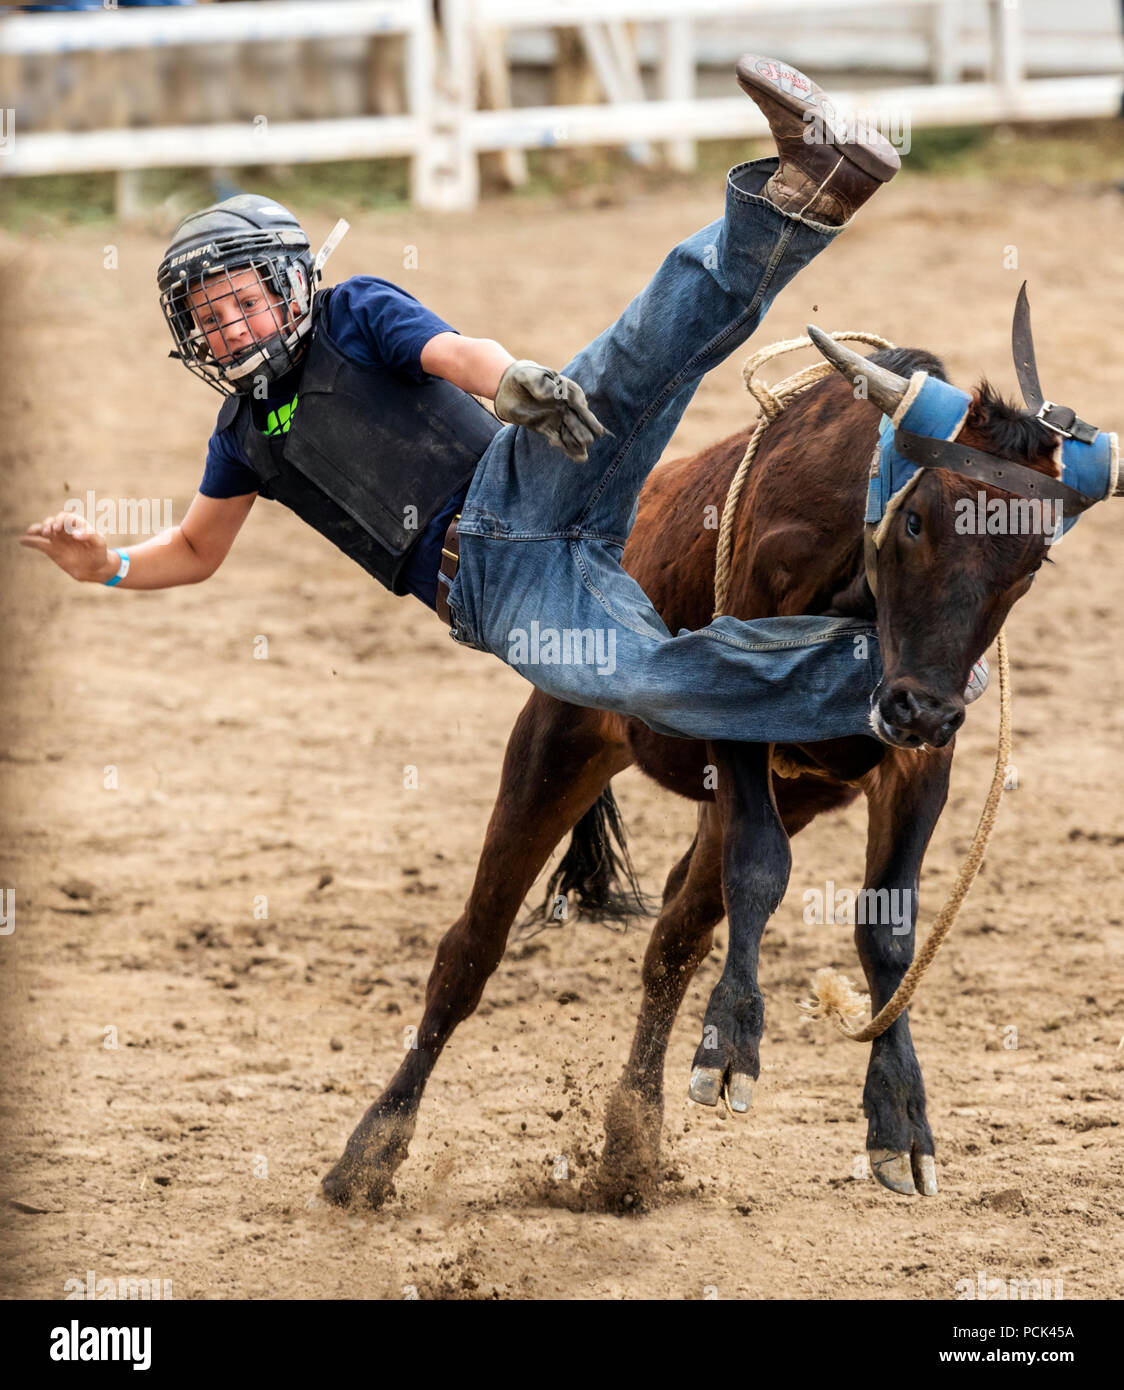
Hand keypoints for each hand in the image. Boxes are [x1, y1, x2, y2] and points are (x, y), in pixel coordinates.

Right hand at [20, 511, 114, 582]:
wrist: (95, 569)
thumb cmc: (99, 553)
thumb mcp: (100, 544)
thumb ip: (90, 535)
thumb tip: (75, 534)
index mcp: (77, 525)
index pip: (66, 517)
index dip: (61, 520)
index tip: (59, 529)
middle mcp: (65, 530)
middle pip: (52, 521)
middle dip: (48, 524)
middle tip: (49, 533)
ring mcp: (57, 539)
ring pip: (44, 530)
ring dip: (38, 529)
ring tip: (32, 532)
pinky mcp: (51, 549)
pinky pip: (38, 543)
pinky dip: (29, 541)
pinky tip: (22, 540)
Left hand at [494, 360, 608, 462]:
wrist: (508, 387)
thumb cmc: (522, 376)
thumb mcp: (527, 375)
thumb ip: (537, 383)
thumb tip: (548, 396)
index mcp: (565, 390)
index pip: (578, 403)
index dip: (587, 416)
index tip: (595, 427)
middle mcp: (564, 406)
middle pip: (577, 421)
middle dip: (582, 431)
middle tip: (588, 442)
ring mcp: (556, 418)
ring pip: (569, 433)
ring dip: (576, 444)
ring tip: (583, 458)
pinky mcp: (545, 428)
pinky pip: (557, 438)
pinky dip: (565, 447)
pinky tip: (575, 457)